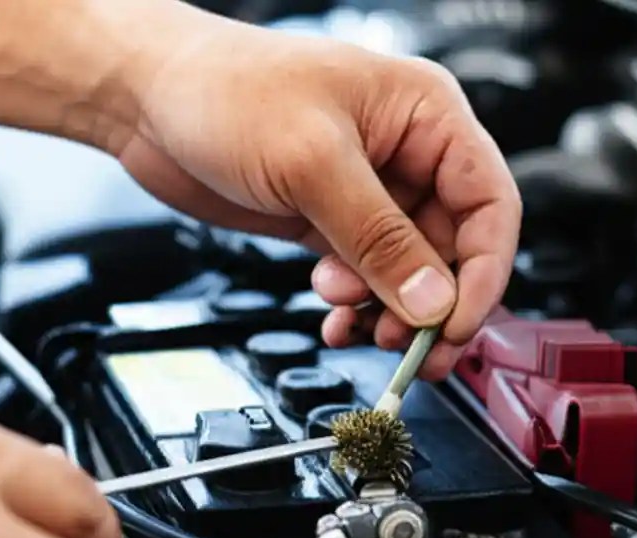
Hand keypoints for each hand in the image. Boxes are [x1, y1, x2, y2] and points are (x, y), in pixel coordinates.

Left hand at [113, 13, 520, 377]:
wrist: (147, 97)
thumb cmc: (225, 88)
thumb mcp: (313, 163)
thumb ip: (378, 238)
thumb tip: (432, 299)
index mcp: (425, 114)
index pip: (489, 202)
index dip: (484, 270)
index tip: (456, 323)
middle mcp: (403, 152)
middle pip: (452, 245)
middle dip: (432, 302)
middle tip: (412, 349)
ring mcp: (364, 188)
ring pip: (406, 269)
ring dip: (389, 309)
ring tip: (356, 326)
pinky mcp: (324, 216)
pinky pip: (362, 275)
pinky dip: (355, 306)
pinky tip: (336, 321)